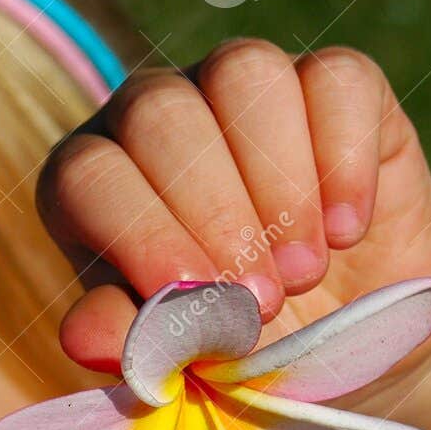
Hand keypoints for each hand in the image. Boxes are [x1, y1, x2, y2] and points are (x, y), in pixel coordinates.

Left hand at [39, 40, 430, 389]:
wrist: (338, 344)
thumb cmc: (228, 344)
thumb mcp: (173, 355)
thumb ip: (127, 339)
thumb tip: (84, 337)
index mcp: (89, 179)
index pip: (88, 175)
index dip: (140, 233)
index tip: (196, 296)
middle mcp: (152, 115)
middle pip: (160, 116)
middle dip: (214, 213)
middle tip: (263, 302)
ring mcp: (239, 85)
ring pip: (243, 74)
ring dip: (278, 183)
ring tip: (305, 272)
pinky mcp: (333, 82)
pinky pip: (336, 78)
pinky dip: (345, 156)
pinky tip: (346, 232)